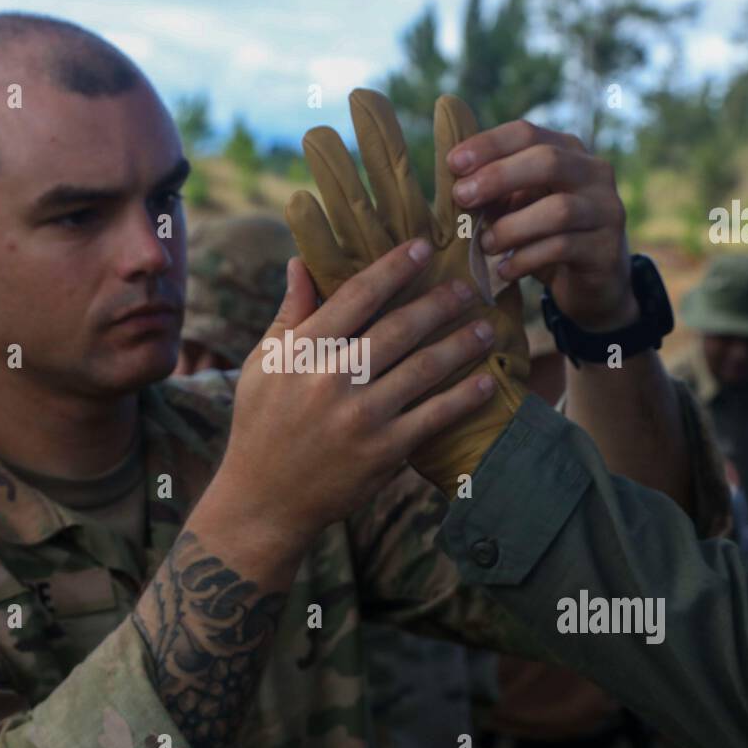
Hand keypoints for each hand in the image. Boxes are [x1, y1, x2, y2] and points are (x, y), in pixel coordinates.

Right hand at [214, 240, 497, 543]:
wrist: (265, 500)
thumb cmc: (261, 426)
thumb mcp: (262, 366)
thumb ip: (288, 315)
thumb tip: (300, 262)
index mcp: (302, 352)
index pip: (356, 296)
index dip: (393, 267)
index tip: (422, 247)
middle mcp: (332, 380)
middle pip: (399, 327)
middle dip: (440, 302)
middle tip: (468, 286)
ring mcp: (361, 417)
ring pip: (424, 368)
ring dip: (461, 345)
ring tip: (485, 329)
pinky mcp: (384, 452)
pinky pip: (434, 416)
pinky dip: (464, 398)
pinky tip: (486, 382)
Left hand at [449, 121, 635, 331]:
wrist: (592, 283)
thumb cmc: (546, 236)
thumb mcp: (520, 206)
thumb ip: (495, 191)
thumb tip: (455, 181)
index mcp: (569, 151)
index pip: (527, 134)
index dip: (488, 145)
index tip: (453, 164)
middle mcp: (594, 173)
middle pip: (548, 161)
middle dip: (498, 177)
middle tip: (461, 197)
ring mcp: (606, 211)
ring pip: (558, 210)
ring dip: (511, 227)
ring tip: (484, 245)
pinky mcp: (605, 249)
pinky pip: (562, 248)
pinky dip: (525, 259)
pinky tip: (504, 270)